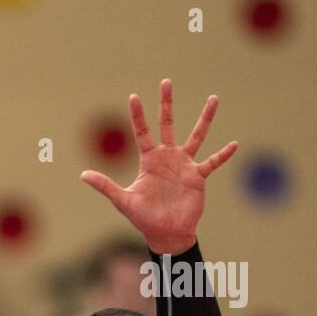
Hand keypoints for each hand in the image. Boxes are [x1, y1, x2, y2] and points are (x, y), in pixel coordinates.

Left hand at [80, 79, 237, 254]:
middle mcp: (167, 157)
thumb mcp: (123, 200)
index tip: (133, 96)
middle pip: (167, 124)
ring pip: (196, 135)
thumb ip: (105, 186)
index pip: (142, 132)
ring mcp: (184, 165)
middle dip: (166, 104)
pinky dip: (223, 154)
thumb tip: (82, 175)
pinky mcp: (198, 177)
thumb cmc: (143, 218)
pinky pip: (212, 162)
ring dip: (205, 118)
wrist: (166, 233)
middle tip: (166, 82)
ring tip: (213, 98)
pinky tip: (234, 144)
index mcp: (149, 160)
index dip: (137, 115)